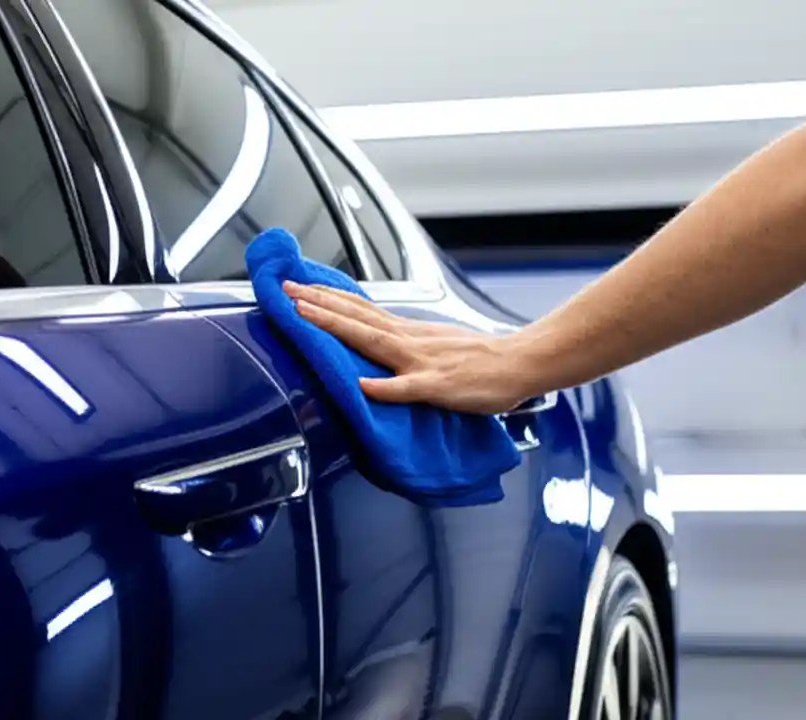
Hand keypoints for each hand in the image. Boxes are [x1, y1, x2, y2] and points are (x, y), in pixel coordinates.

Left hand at [282, 281, 533, 414]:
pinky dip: (385, 387)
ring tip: (305, 316)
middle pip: (356, 317)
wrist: (520, 363)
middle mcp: (410, 340)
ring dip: (337, 327)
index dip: (327, 298)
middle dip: (317, 303)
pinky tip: (363, 386)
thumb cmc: (479, 359)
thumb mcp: (435, 342)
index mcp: (408, 332)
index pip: (361, 309)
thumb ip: (403, 342)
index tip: (298, 287)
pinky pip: (407, 388)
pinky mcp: (438, 386)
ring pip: (372, 341)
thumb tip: (374, 338)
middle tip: (286, 290)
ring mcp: (422, 361)